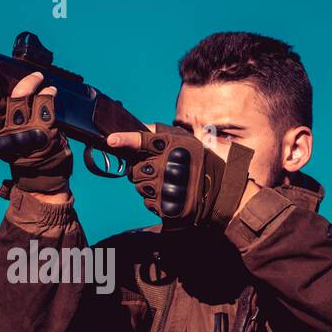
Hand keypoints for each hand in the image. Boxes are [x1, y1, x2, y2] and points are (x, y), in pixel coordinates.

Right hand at [0, 59, 72, 194]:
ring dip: (29, 82)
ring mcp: (21, 133)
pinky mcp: (42, 131)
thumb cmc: (11, 145)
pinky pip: (44, 104)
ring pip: (20, 97)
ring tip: (36, 76)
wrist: (40, 172)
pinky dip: (48, 94)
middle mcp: (0, 134)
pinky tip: (50, 90)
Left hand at [105, 124, 254, 229]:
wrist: (220, 192)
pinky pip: (147, 201)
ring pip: (139, 186)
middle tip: (158, 170)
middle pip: (134, 169)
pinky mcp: (165, 205)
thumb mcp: (186, 140)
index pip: (142, 140)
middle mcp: (167, 165)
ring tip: (166, 182)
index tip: (111, 140)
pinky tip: (168, 194)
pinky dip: (154, 198)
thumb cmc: (201, 163)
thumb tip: (139, 127)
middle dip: (140, 170)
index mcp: (172, 146)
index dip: (125, 140)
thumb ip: (161, 134)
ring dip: (147, 185)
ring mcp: (166, 186)